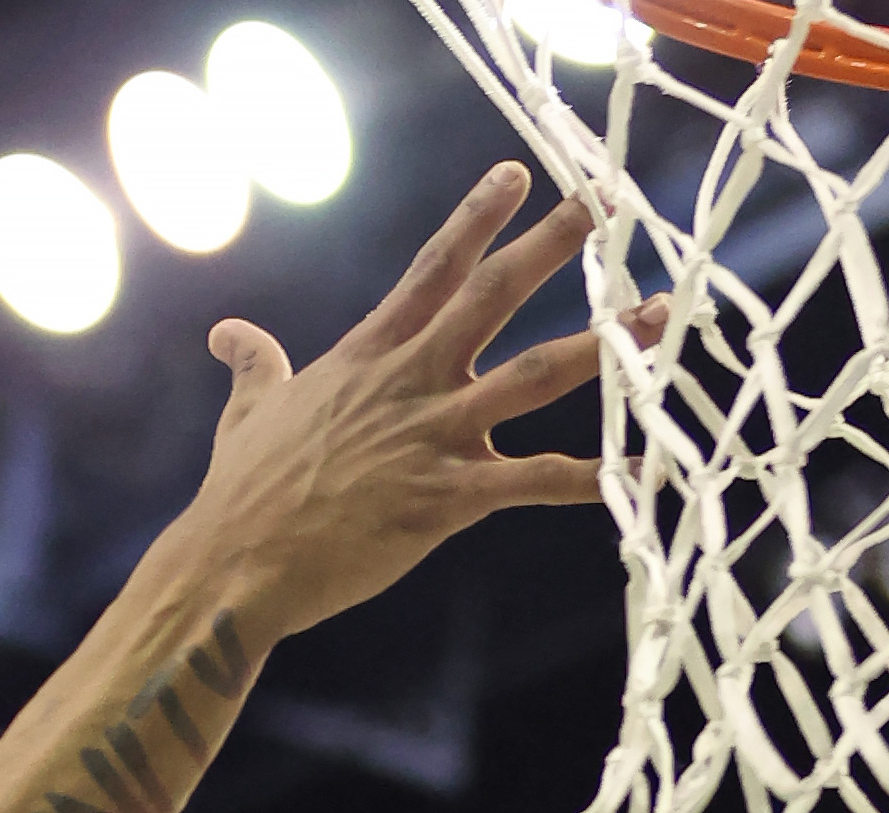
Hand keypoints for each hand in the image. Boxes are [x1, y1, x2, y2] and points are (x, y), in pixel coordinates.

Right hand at [176, 164, 635, 646]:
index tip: (516, 173)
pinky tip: (637, 472)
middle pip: (494, 294)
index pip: (433, 268)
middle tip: (605, 205)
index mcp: (370, 354)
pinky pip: (532, 482)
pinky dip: (588, 478)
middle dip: (553, 245)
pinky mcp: (446, 499)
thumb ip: (255, 365)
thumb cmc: (243, 494)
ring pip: (537, 374)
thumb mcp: (248, 411)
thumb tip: (230, 333)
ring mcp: (433, 435)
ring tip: (659, 316)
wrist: (238, 563)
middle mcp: (410, 380)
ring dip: (605, 343)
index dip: (476, 218)